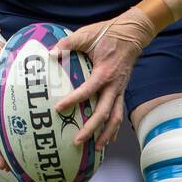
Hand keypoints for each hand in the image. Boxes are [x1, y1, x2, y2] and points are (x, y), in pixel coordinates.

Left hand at [54, 12, 145, 150]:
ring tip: (96, 148)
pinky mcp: (121, 90)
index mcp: (104, 72)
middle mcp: (114, 85)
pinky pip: (119, 112)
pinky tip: (108, 138)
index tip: (58, 108)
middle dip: (91, 129)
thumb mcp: (86, 35)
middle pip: (104, 113)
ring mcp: (120, 89)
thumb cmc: (107, 34)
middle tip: (77, 140)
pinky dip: (114, 127)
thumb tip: (50, 53)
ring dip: (106, 134)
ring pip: (115, 118)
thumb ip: (68, 43)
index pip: (87, 91)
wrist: (132, 33)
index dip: (73, 101)